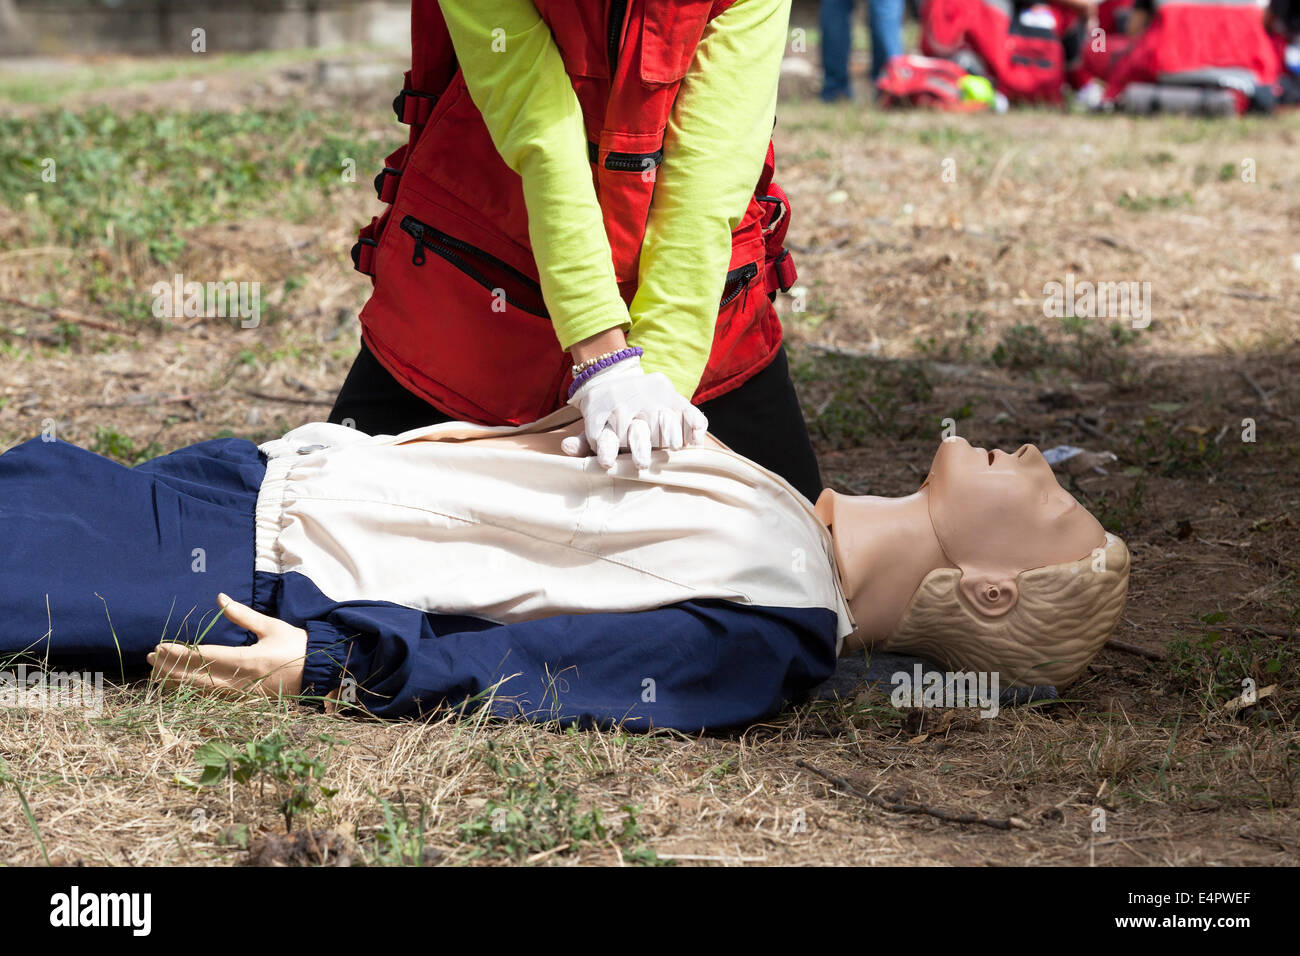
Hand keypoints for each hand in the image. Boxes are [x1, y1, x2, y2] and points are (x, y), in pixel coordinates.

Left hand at [148, 593, 307, 697]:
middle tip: (150, 657)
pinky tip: (178, 685)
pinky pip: (210, 697)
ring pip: (199, 690)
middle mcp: (240, 681)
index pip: (204, 657)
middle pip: (195, 677)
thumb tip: (220, 598)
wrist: (318, 673)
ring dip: (176, 681)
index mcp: (248, 660)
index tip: (160, 646)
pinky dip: (191, 691)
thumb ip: (242, 615)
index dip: (179, 653)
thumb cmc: (297, 646)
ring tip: (157, 672)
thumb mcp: (271, 627)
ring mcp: (241, 695)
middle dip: (170, 667)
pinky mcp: (243, 702)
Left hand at [563, 356, 708, 468]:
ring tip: (670, 448)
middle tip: (641, 463)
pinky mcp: (674, 398)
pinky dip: (694, 424)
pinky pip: (689, 411)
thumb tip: (566, 447)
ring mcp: (654, 402)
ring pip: (665, 420)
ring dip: (668, 434)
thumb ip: (582, 442)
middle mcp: (631, 408)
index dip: (607, 449)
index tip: (607, 463)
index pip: (606, 435)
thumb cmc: (603, 415)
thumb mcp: (590, 426)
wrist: (616, 377)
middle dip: (639, 446)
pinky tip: (694, 439)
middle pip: (639, 430)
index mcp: (606, 416)